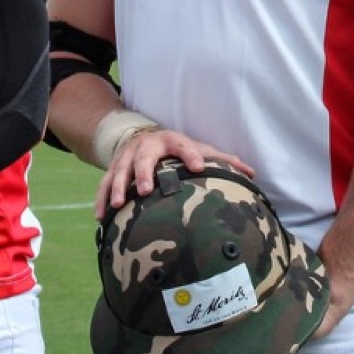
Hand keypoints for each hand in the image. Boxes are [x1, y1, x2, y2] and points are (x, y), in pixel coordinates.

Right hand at [93, 127, 255, 218]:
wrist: (143, 136)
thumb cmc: (178, 149)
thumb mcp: (198, 148)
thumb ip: (222, 161)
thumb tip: (252, 173)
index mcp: (172, 141)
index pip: (184, 146)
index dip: (191, 155)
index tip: (199, 168)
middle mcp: (147, 146)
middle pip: (144, 157)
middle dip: (143, 173)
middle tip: (144, 190)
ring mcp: (127, 156)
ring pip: (119, 170)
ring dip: (116, 187)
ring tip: (117, 205)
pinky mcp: (113, 167)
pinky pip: (103, 182)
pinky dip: (100, 198)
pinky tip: (101, 217)